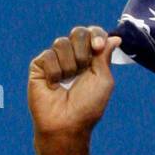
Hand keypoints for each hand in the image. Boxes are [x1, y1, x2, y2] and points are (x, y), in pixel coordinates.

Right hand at [28, 25, 121, 140]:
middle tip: (83, 68)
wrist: (67, 122)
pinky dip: (55, 72)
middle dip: (83, 49)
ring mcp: (55, 60)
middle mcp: (73, 56)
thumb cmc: (88, 105)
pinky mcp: (38, 65)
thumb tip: (116, 37)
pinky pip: (48, 55)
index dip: (96, 35)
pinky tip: (54, 85)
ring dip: (70, 65)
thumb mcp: (103, 79)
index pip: (93, 33)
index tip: (98, 47)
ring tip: (67, 81)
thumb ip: (105, 56)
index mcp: (91, 58)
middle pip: (78, 32)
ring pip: (62, 42)